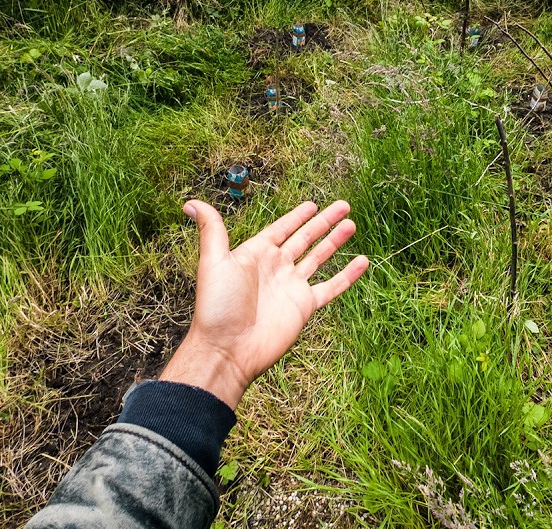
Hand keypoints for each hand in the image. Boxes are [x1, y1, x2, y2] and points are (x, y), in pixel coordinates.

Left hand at [160, 199, 368, 409]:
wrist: (228, 349)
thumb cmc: (217, 306)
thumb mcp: (213, 261)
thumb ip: (212, 230)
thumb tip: (189, 202)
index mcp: (256, 254)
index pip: (282, 228)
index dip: (298, 216)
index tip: (314, 204)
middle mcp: (276, 267)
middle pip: (305, 238)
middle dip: (324, 222)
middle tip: (343, 205)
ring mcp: (292, 287)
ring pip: (320, 258)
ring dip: (335, 241)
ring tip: (352, 225)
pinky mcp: (304, 306)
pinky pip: (331, 287)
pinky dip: (347, 275)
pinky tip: (362, 262)